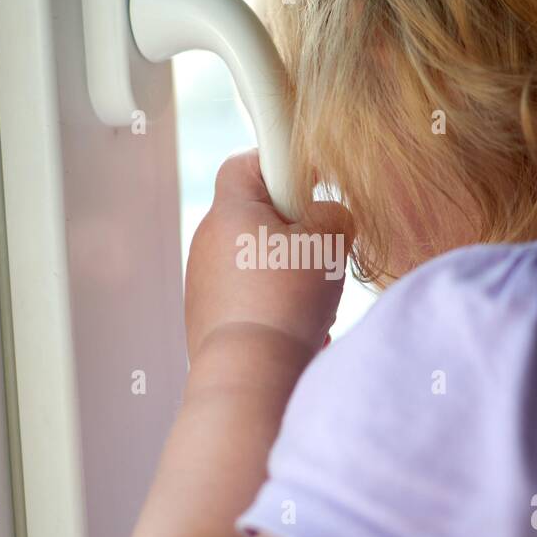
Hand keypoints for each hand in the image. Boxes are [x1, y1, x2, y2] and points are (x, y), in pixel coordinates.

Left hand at [185, 150, 354, 364]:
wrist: (250, 372)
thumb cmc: (286, 301)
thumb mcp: (328, 243)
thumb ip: (333, 214)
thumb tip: (327, 217)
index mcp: (229, 212)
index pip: (247, 163)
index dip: (282, 165)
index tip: (311, 183)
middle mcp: (207, 243)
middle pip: (257, 217)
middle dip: (296, 232)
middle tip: (322, 250)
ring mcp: (203, 283)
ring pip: (258, 262)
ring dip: (290, 275)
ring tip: (314, 300)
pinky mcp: (207, 318)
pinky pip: (250, 298)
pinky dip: (276, 307)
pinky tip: (298, 329)